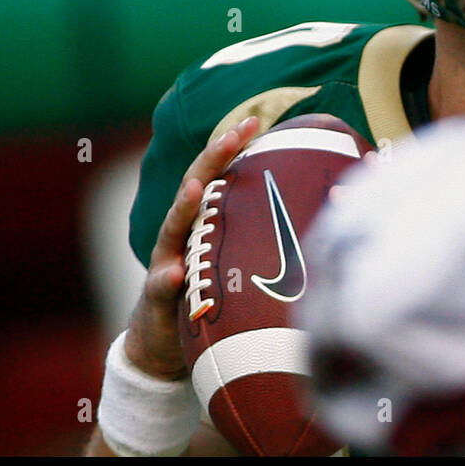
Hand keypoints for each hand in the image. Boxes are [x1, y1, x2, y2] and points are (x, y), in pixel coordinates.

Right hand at [123, 115, 260, 379]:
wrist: (161, 343)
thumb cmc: (207, 294)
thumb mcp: (232, 260)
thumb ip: (256, 237)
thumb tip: (308, 214)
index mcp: (201, 222)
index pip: (216, 176)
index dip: (231, 148)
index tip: (254, 122)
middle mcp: (181, 235)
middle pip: (193, 188)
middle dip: (212, 159)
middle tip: (232, 134)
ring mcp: (166, 262)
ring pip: (172, 230)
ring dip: (184, 208)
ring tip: (196, 189)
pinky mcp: (156, 297)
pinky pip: (161, 287)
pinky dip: (168, 278)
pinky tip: (176, 273)